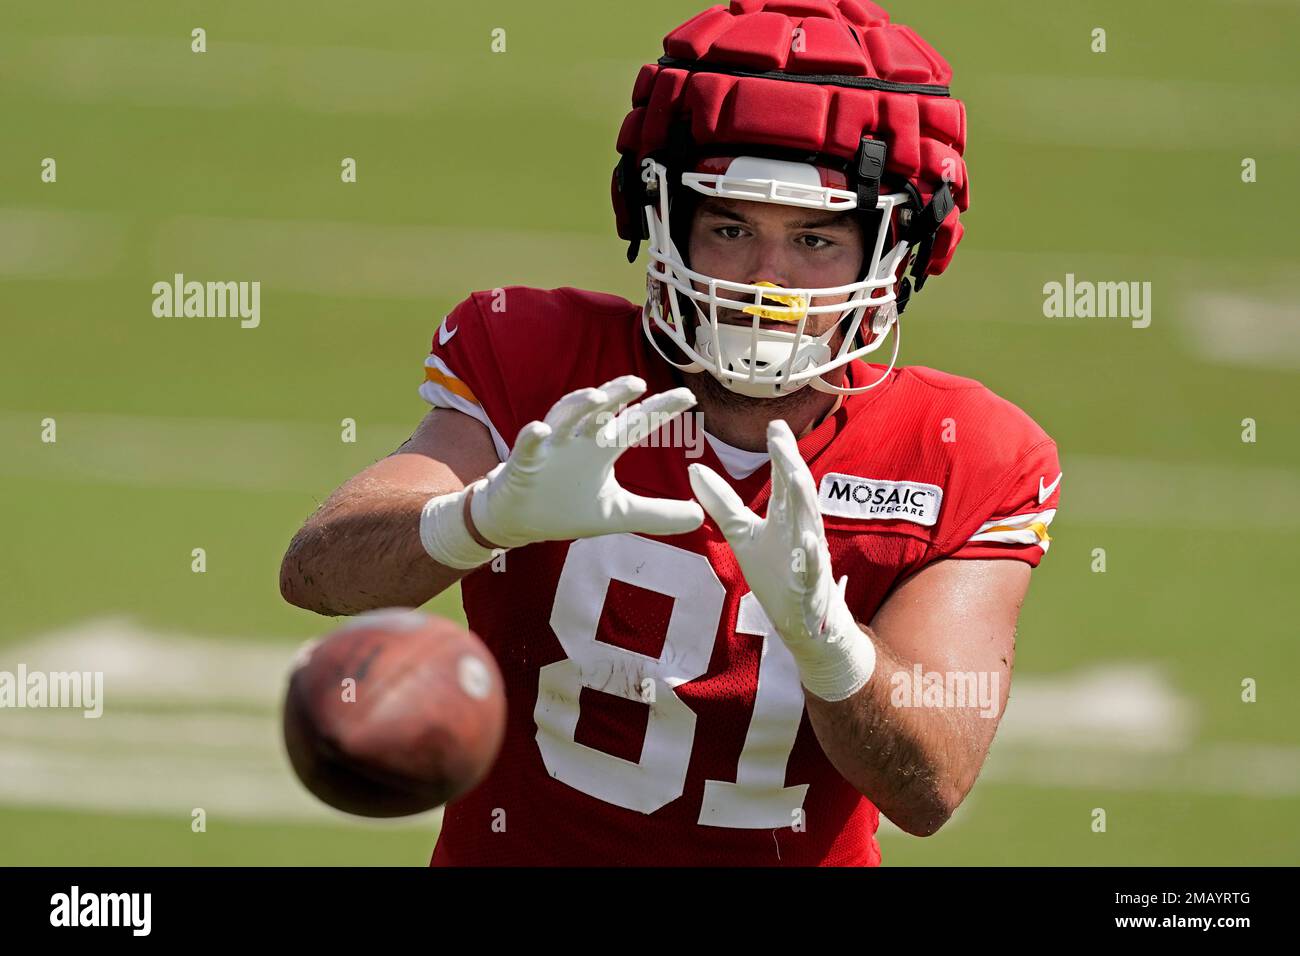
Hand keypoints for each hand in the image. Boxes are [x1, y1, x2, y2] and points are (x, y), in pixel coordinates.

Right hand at [469, 375, 703, 547]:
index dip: (660, 410)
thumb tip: (700, 517)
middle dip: (617, 395)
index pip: (635, 423)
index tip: (688, 397)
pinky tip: (540, 429)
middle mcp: (578, 441)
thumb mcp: (618, 515)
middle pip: (600, 412)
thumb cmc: (567, 508)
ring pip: (564, 418)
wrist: (518, 519)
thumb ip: (658, 514)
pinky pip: (527, 446)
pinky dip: (532, 436)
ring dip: (578, 405)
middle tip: (639, 382)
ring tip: (597, 396)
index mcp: (602, 449)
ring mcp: (550, 448)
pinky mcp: (524, 462)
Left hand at [688, 420, 874, 701]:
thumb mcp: (744, 534)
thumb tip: (694, 470)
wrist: (805, 620)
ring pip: (810, 524)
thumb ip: (722, 503)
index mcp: (789, 515)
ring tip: (796, 475)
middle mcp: (802, 529)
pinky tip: (808, 546)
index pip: (786, 478)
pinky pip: (813, 570)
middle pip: (799, 492)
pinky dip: (811, 559)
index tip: (774, 424)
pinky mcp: (810, 585)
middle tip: (782, 436)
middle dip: (791, 464)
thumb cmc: (777, 571)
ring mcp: (809, 557)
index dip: (781, 451)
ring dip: (804, 501)